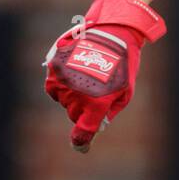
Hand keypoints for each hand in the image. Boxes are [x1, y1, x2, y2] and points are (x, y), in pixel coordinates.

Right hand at [42, 0, 165, 152]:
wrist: (112, 33)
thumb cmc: (123, 65)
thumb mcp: (124, 91)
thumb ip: (109, 112)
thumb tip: (98, 126)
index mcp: (95, 104)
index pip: (83, 132)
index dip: (81, 142)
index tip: (81, 147)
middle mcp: (76, 96)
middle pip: (74, 115)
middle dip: (84, 110)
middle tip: (96, 92)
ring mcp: (63, 83)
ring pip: (64, 101)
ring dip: (73, 96)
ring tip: (89, 77)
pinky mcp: (53, 70)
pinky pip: (54, 89)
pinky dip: (62, 86)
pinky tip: (75, 74)